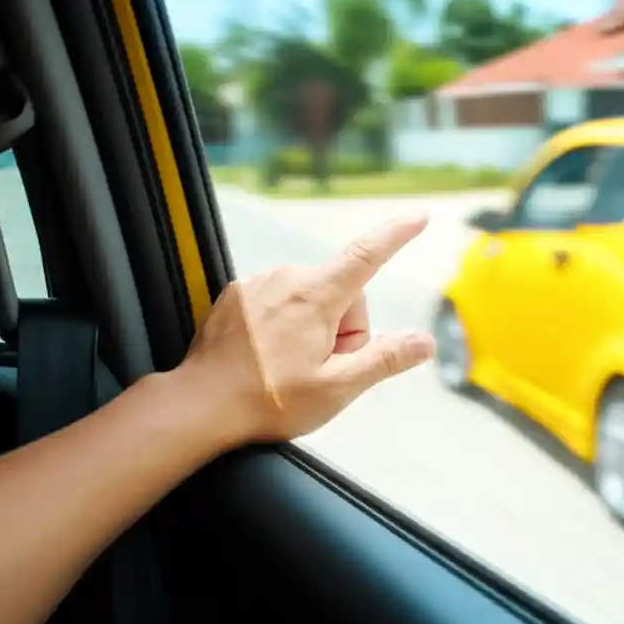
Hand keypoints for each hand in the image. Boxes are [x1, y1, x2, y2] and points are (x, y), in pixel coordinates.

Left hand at [175, 215, 435, 445]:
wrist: (199, 406)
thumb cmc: (268, 401)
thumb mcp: (337, 388)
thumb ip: (384, 359)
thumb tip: (424, 341)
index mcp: (315, 296)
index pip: (367, 255)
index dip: (396, 234)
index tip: (417, 217)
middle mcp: (285, 279)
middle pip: (341, 293)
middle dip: (342, 329)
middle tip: (321, 369)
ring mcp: (256, 284)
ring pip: (308, 299)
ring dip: (311, 328)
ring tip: (287, 369)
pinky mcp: (235, 296)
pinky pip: (277, 302)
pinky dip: (281, 326)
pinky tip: (265, 358)